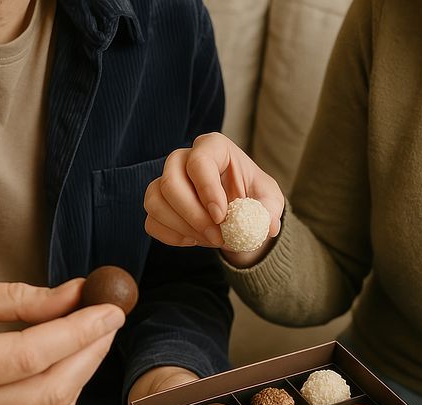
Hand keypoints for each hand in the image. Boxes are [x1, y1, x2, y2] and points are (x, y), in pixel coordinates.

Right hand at [0, 279, 124, 404]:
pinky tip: (71, 364)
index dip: (78, 331)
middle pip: (50, 389)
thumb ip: (19, 298)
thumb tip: (74, 294)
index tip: (109, 309)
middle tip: (109, 321)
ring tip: (94, 338)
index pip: (31, 354)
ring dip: (85, 372)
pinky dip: (66, 392)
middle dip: (91, 352)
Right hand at [144, 132, 283, 266]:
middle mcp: (183, 159)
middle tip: (217, 237)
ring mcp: (165, 181)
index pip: (199, 161)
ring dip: (182, 227)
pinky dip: (172, 237)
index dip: (207, 190)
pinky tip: (194, 239)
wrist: (237, 215)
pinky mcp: (157, 204)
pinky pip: (151, 222)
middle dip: (192, 215)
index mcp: (213, 148)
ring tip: (210, 239)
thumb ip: (269, 210)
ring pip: (154, 201)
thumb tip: (268, 226)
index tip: (221, 217)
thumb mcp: (269, 201)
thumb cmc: (252, 198)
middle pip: (170, 182)